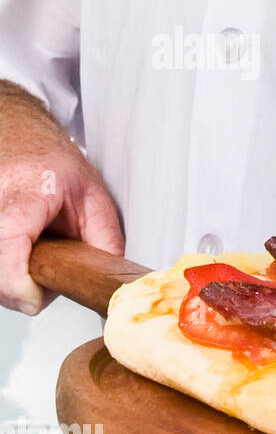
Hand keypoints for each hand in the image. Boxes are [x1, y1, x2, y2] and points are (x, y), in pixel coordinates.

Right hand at [0, 85, 122, 313]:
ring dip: (10, 280)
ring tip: (33, 254)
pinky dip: (3, 268)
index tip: (36, 297)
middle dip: (21, 287)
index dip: (18, 285)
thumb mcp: (93, 197)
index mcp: (24, 195)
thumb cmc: (50, 161)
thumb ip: (104, 240)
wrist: (17, 135)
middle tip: (47, 271)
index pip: (5, 250)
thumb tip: (107, 280)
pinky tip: (17, 252)